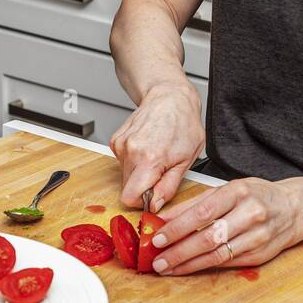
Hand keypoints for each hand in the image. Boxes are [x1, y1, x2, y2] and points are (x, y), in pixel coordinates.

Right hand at [110, 82, 205, 211]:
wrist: (169, 97)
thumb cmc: (183, 124)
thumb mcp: (187, 160)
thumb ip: (169, 187)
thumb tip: (155, 205)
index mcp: (149, 159)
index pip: (129, 198)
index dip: (142, 201)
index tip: (153, 194)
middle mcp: (130, 151)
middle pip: (127, 188)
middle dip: (143, 186)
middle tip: (161, 170)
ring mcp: (121, 144)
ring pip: (125, 175)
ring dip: (139, 172)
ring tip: (156, 155)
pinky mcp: (115, 140)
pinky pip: (122, 162)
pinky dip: (134, 160)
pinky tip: (147, 146)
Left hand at [150, 177, 302, 274]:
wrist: (294, 209)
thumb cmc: (257, 195)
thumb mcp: (228, 189)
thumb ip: (196, 203)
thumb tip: (164, 218)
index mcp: (239, 192)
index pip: (202, 213)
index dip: (178, 228)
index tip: (158, 238)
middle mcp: (250, 214)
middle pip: (208, 237)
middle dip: (179, 251)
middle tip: (158, 259)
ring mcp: (257, 237)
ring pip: (216, 255)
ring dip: (188, 264)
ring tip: (168, 268)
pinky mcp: (259, 255)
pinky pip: (226, 263)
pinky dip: (204, 267)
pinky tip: (188, 268)